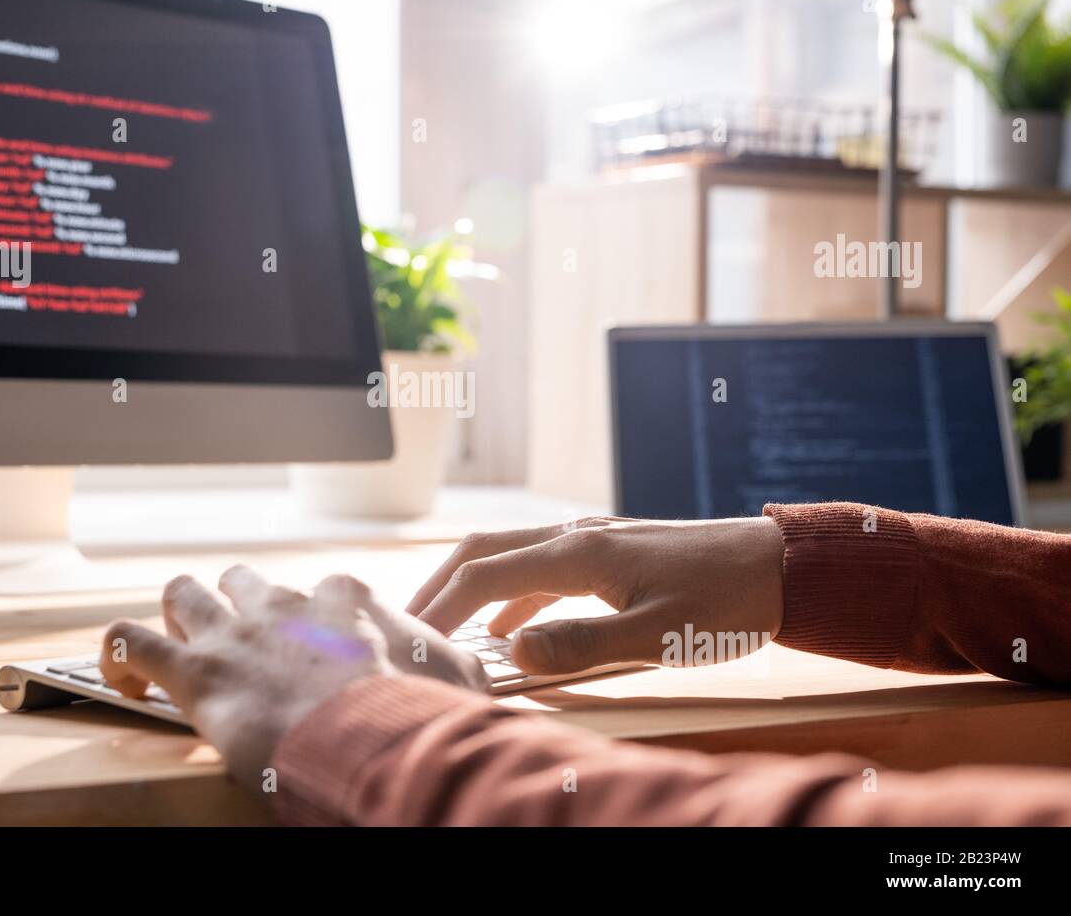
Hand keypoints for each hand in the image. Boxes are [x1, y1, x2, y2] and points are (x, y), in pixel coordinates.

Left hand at [98, 566, 487, 790]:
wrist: (370, 740)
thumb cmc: (416, 712)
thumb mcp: (457, 676)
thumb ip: (452, 660)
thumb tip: (469, 670)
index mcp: (345, 598)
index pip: (322, 590)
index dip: (317, 621)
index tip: (323, 654)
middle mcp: (284, 602)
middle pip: (245, 580)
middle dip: (239, 604)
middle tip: (247, 644)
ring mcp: (233, 631)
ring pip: (184, 593)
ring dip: (182, 614)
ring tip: (186, 646)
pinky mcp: (192, 670)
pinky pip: (127, 641)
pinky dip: (120, 653)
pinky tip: (127, 677)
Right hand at [406, 516, 784, 674]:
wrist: (782, 567)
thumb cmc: (726, 603)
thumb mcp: (657, 635)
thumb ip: (581, 644)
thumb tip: (511, 652)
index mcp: (579, 553)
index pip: (484, 574)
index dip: (440, 606)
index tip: (408, 638)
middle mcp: (577, 535)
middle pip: (484, 550)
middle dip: (439, 585)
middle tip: (405, 623)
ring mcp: (593, 539)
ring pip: (510, 554)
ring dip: (470, 586)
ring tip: (442, 625)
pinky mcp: (611, 551)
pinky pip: (541, 567)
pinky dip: (510, 594)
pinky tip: (510, 627)